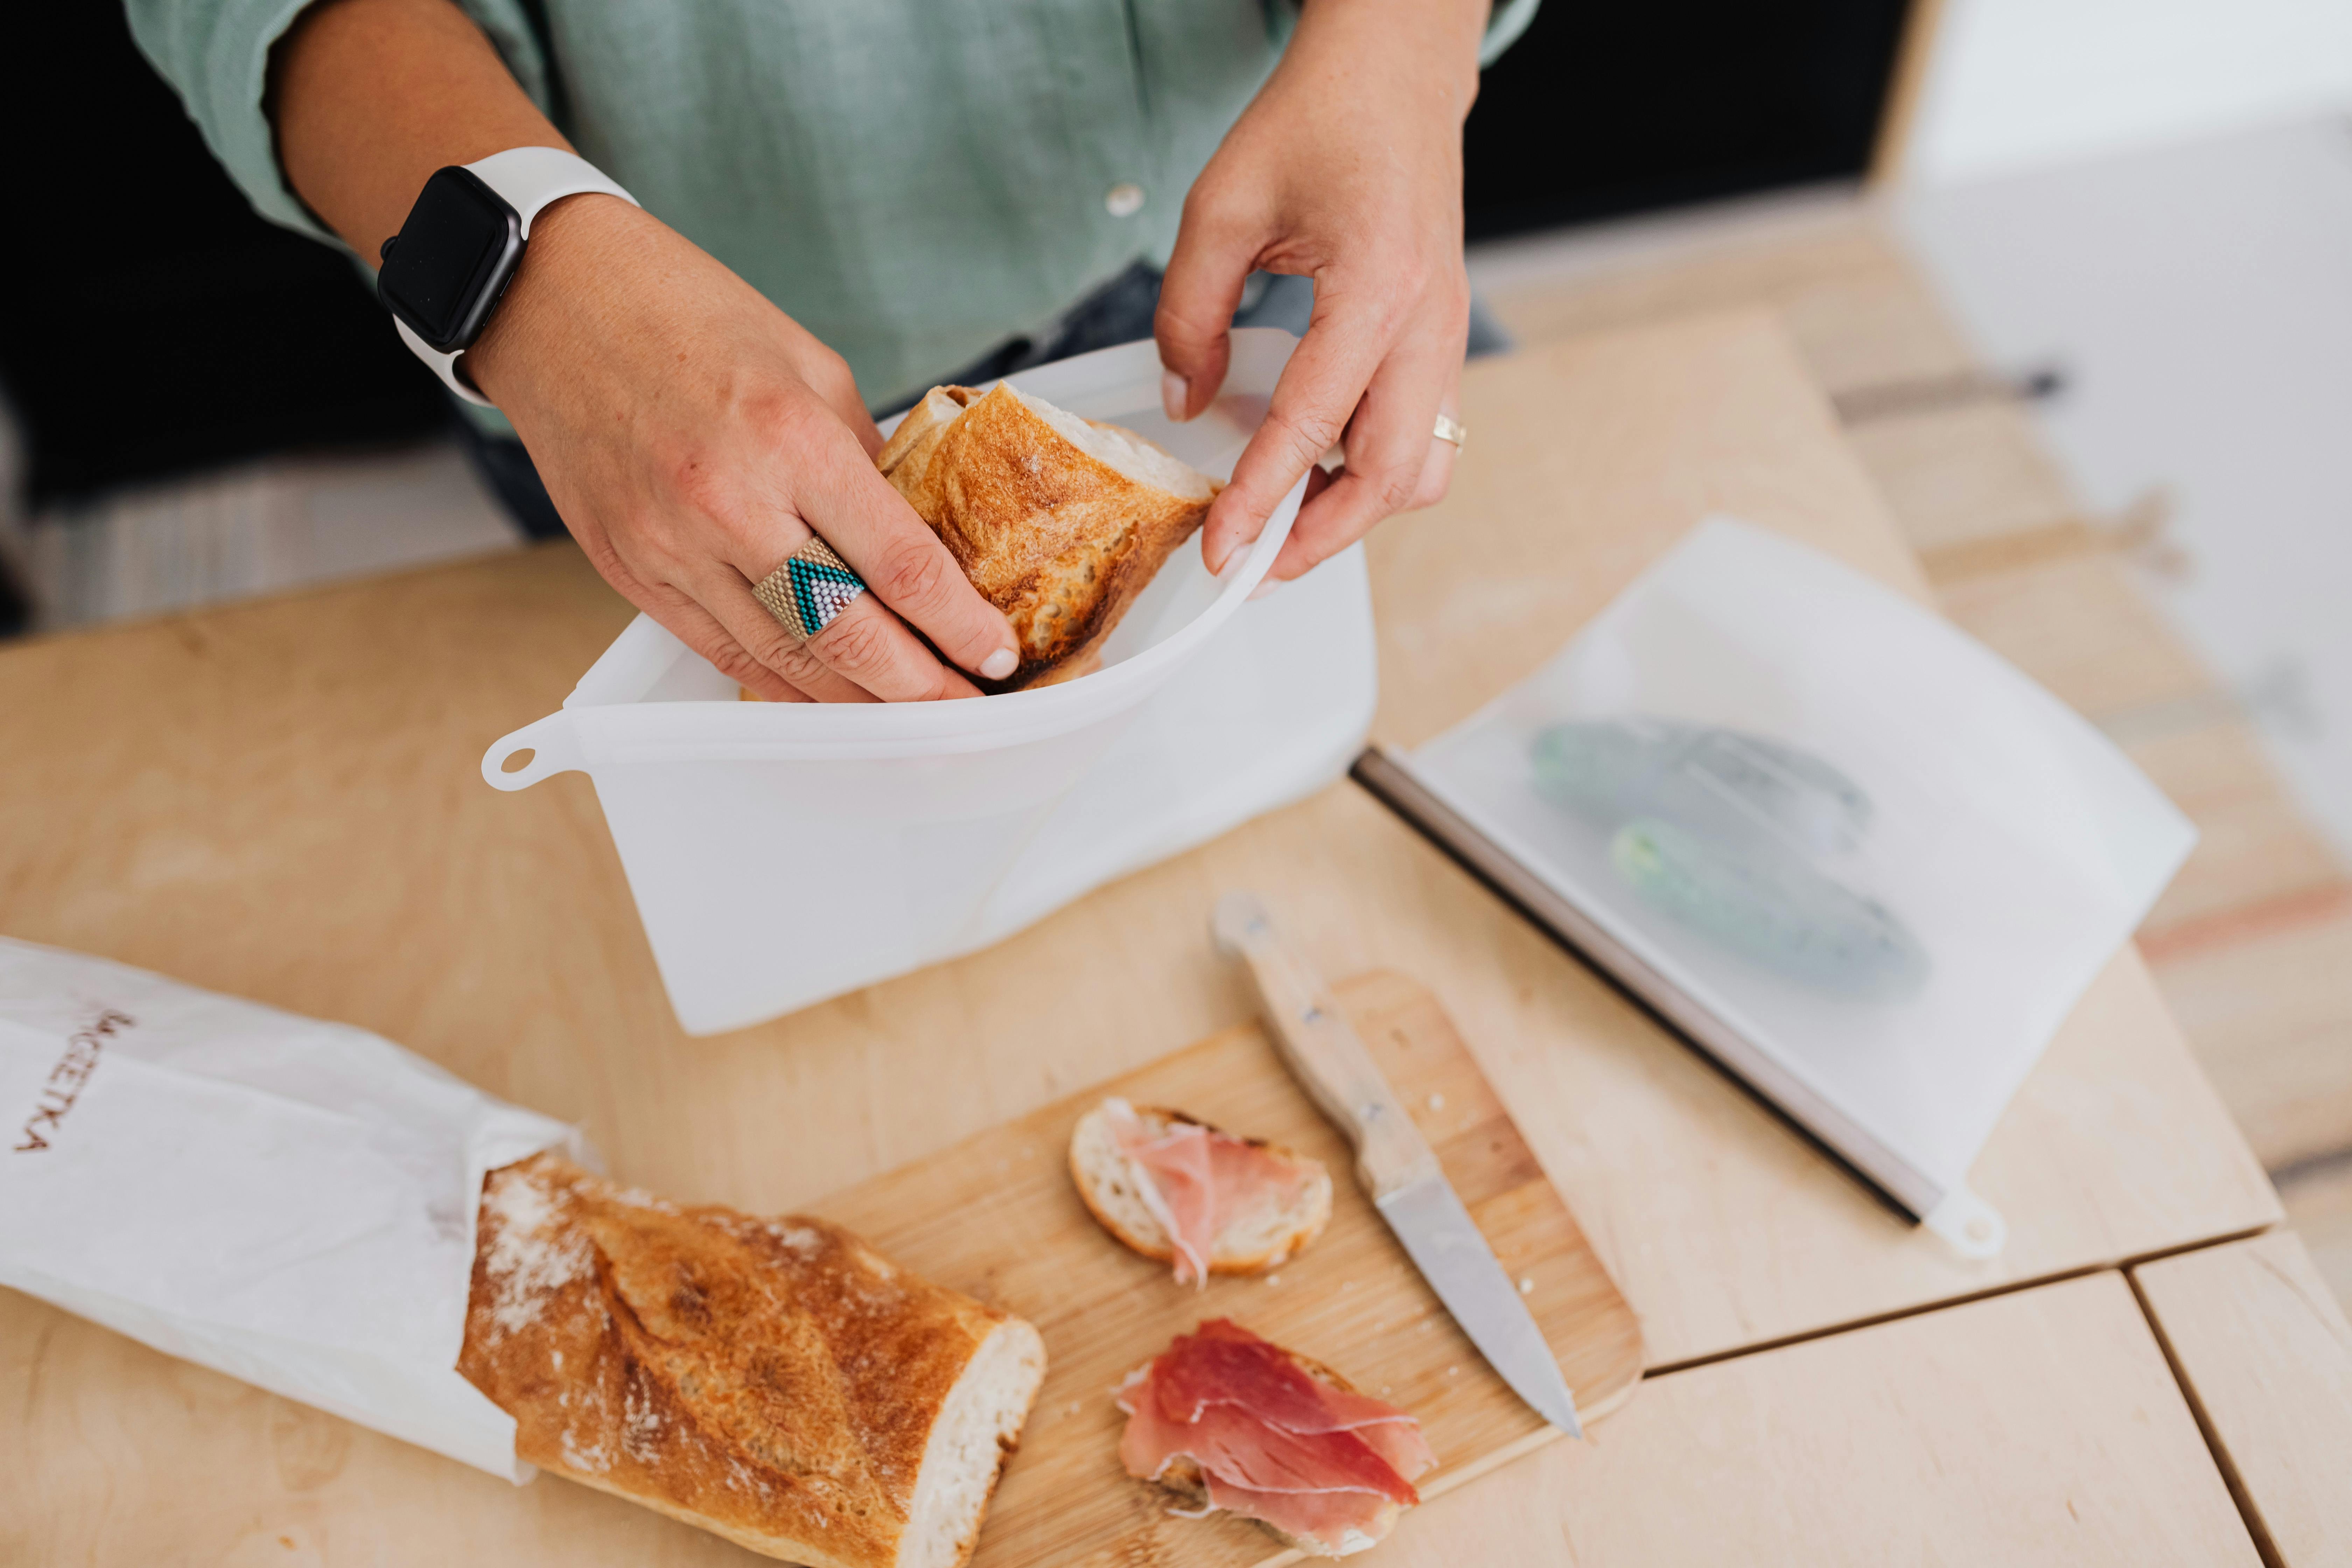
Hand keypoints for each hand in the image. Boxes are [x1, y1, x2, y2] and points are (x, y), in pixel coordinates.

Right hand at [467, 197, 1019, 701]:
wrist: (556, 300)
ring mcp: (671, 546)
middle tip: (967, 711)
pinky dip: (784, 686)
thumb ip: (865, 461)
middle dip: (920, 689)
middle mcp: (729, 503)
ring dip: (858, 703)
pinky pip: (721, 654)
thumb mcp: (811, 368)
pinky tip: (830, 700)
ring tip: (911, 718)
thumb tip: (917, 535)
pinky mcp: (630, 572)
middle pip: (847, 634)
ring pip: (785, 662)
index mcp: (790, 440)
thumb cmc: (687, 316)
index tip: (995, 653)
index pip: (901, 567)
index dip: (960, 626)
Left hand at [1154, 0, 1487, 588]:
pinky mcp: (1445, 337)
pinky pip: (1428, 433)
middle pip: (1391, 476)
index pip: (1312, 427)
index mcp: (1375, 289)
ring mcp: (1448, 335)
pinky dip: (1375, 470)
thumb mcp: (1220, 208)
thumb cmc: (1318, 119)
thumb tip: (1187, 403)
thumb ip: (1190, 313)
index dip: (1261, 500)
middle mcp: (1429, 324)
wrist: (1393, 71)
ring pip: (1423, 467)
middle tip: (1255, 563)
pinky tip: (1320, 468)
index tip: (1221, 551)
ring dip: (1358, 510)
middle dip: (1321, 536)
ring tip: (1288, 523)